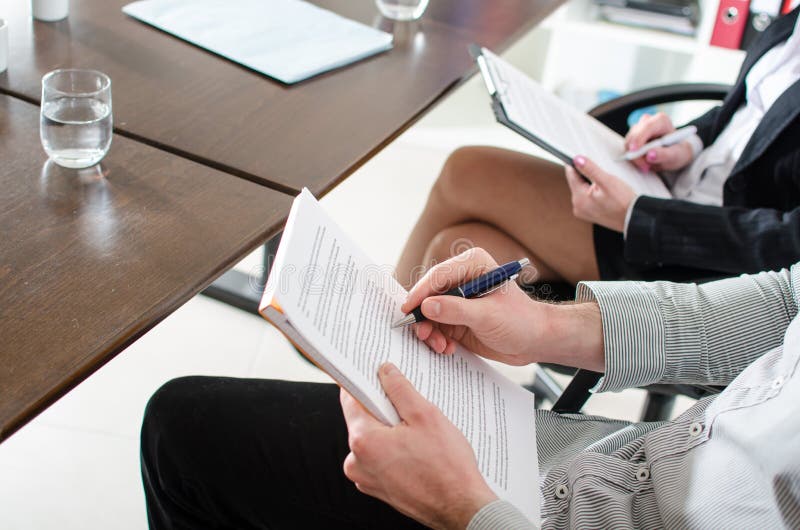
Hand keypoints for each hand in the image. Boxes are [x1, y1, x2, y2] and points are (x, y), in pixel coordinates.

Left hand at [341, 363, 497, 528]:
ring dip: (392, 429)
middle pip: (363, 419)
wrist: (462, 508)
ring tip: (420, 431)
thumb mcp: (425, 415)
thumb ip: (399, 389)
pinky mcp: (379, 488)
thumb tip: (385, 371)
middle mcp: (357, 462)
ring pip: (374, 439)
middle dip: (384, 408)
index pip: (350, 399)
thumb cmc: (446, 467)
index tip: (376, 372)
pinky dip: (395, 448)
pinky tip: (419, 448)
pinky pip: (381, 458)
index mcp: (363, 441)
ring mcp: (367, 478)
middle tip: (410, 404)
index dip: (364, 382)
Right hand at [402, 248, 550, 365]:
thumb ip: (456, 310)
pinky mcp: (456, 317)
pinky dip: (438, 339)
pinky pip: (436, 327)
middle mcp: (462, 279)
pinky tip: (449, 348)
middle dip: (424, 317)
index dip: (421, 293)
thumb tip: (427, 306)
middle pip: (428, 295)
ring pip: (429, 314)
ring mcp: (457, 299)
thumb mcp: (488, 316)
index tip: (409, 310)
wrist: (535, 340)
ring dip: (430, 332)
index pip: (438, 276)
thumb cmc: (521, 321)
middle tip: (423, 335)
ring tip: (440, 346)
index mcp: (472, 265)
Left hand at [565, 156, 636, 232]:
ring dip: (591, 184)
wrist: (634, 218)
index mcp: (578, 198)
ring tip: (606, 188)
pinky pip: (587, 198)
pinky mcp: (589, 214)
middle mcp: (577, 206)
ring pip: (583, 189)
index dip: (577, 164)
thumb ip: (590, 169)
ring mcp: (583, 211)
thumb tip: (577, 160)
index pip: (571, 175)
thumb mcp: (607, 181)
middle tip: (603, 177)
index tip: (584, 159)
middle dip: (587, 176)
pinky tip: (606, 195)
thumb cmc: (623, 202)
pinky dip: (594, 192)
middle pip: (576, 182)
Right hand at [625, 112, 694, 172]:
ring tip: (648, 165)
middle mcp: (648, 121)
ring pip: (628, 143)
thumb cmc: (677, 152)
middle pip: (634, 135)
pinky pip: (627, 148)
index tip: (634, 151)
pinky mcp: (632, 137)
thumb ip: (664, 155)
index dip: (639, 138)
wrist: (673, 154)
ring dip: (635, 157)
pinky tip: (643, 162)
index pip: (647, 126)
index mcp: (661, 121)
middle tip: (646, 167)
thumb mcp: (675, 156)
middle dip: (637, 153)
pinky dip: (633, 157)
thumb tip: (650, 155)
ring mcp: (638, 129)